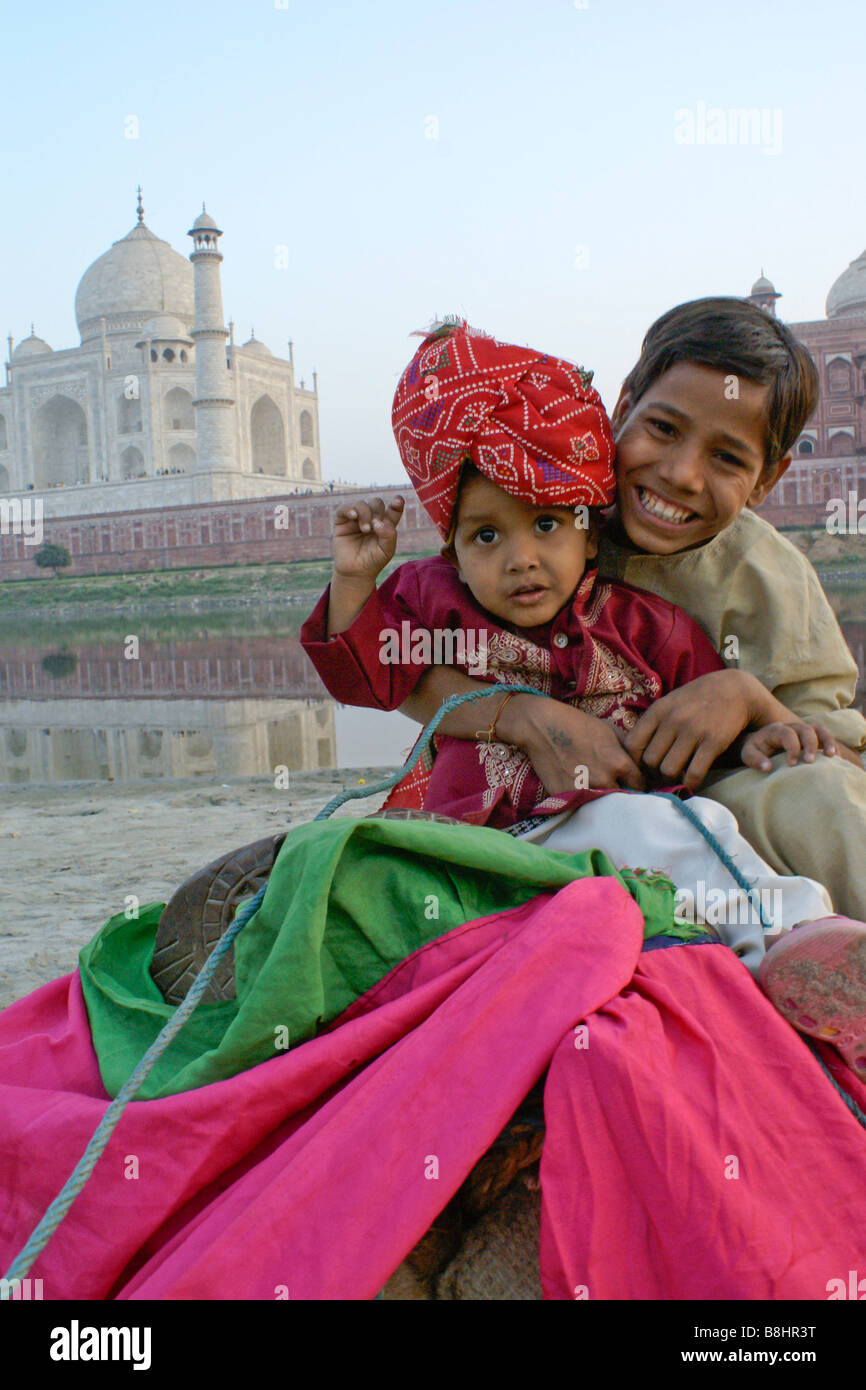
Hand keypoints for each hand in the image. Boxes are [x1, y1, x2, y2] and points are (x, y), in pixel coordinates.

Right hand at [333, 495, 404, 581]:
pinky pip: (344, 509)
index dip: (397, 503)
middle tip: (375, 526)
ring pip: (362, 504)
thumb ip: (389, 535)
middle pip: (377, 503)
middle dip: (378, 511)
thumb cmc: (373, 561)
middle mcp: (371, 519)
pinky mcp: (342, 522)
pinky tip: (353, 515)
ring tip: (365, 529)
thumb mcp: (387, 550)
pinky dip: (349, 509)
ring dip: (365, 514)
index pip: (393, 509)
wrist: (355, 572)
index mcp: (385, 524)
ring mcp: (356, 519)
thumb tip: (378, 522)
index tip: (398, 501)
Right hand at [511, 698, 645, 792]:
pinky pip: (582, 805)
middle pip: (624, 798)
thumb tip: (641, 764)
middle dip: (623, 793)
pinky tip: (580, 788)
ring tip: (599, 790)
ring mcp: (585, 791)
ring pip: (604, 805)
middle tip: (617, 787)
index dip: (637, 782)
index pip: (640, 785)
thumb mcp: (610, 731)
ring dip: (604, 800)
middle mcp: (605, 781)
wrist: (543, 727)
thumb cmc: (579, 724)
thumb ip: (629, 750)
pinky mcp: (566, 797)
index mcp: (619, 764)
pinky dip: (583, 800)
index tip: (632, 781)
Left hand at [624, 669, 787, 790]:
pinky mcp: (713, 742)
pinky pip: (694, 773)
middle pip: (650, 761)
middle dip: (654, 772)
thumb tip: (634, 752)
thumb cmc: (697, 699)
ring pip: (668, 770)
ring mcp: (693, 731)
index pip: (633, 744)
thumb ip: (653, 723)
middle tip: (662, 775)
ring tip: (677, 777)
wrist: (734, 689)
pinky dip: (690, 783)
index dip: (635, 761)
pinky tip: (692, 781)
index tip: (643, 766)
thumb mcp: (670, 703)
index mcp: (658, 710)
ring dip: (671, 779)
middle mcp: (673, 720)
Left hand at [741, 721, 837, 772]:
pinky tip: (836, 759)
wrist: (761, 743)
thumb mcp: (748, 754)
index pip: (787, 734)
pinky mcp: (812, 736)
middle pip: (806, 730)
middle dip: (810, 745)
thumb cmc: (756, 750)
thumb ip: (754, 760)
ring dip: (827, 742)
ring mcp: (803, 730)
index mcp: (776, 729)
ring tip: (832, 757)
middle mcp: (792, 727)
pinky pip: (826, 736)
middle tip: (810, 762)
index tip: (791, 764)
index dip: (792, 748)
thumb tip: (767, 767)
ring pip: (819, 730)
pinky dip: (832, 745)